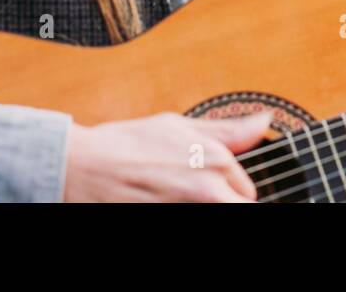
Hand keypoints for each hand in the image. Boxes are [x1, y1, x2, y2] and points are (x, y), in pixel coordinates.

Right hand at [62, 110, 272, 201]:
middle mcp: (208, 191)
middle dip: (221, 200)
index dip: (229, 187)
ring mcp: (188, 211)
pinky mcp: (169, 220)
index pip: (247, 192)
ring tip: (174, 195)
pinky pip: (194, 223)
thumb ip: (228, 131)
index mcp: (216, 163)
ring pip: (219, 213)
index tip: (206, 183)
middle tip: (185, 190)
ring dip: (204, 205)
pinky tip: (161, 200)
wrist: (82, 167)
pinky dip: (181, 210)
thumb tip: (264, 122)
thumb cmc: (127, 143)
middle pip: (238, 206)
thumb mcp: (179, 126)